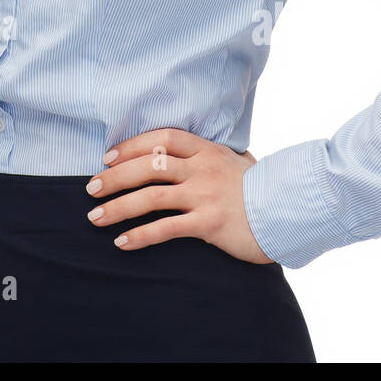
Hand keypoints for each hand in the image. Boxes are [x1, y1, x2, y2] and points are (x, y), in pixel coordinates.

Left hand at [83, 127, 274, 263]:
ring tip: (95, 217)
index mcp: (206, 150)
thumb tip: (190, 152)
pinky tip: (122, 242)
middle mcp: (202, 169)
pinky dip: (140, 235)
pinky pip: (167, 228)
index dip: (131, 145)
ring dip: (118, 207)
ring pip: (151, 196)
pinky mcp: (208, 223)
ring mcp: (204, 195)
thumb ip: (211, 156)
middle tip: (91, 188)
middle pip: (148, 166)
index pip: (161, 138)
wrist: (289, 210)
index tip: (108, 156)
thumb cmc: (261, 188)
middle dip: (115, 177)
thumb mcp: (236, 161)